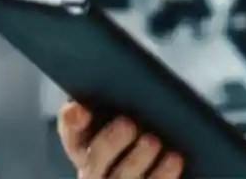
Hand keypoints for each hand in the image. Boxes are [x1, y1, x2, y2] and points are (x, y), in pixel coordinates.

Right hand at [57, 101, 184, 178]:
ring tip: (153, 140)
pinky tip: (175, 158)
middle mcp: (95, 170)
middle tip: (128, 124)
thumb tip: (120, 78)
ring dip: (137, 160)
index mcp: (83, 144)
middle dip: (109, 143)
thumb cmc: (137, 121)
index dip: (73, 121)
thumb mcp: (119, 109)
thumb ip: (114, 98)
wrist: (166, 159)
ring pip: (122, 178)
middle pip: (94, 161)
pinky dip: (163, 174)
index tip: (82, 109)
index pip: (70, 132)